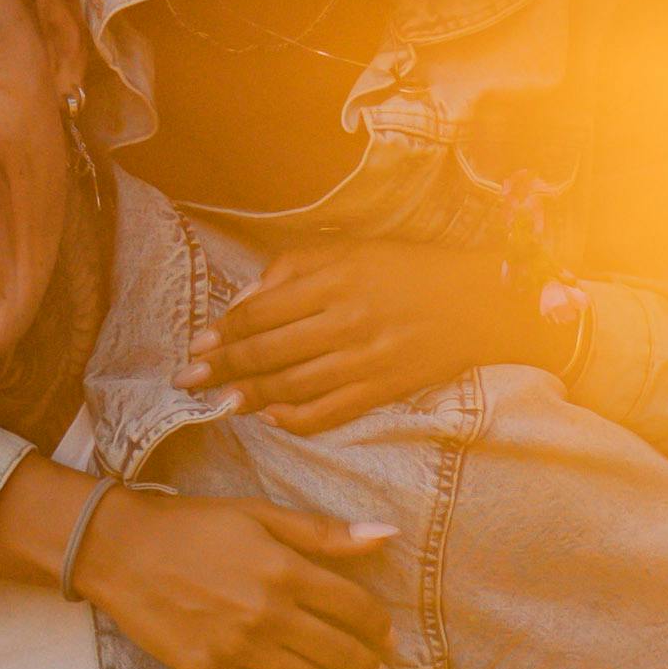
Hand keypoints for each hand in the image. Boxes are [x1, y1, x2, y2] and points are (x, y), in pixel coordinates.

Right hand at [77, 486, 394, 668]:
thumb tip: (386, 535)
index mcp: (286, 570)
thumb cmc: (192, 525)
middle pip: (338, 652)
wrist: (121, 549)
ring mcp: (238, 647)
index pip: (355, 608)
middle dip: (369, 668)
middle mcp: (269, 614)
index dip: (380, 627)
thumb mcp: (259, 514)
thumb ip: (323, 532)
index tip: (389, 637)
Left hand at [206, 241, 540, 429]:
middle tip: (188, 382)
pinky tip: (270, 418)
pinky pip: (329, 411)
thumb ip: (291, 270)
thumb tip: (243, 303)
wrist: (479, 301)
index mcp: (333, 278)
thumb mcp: (349, 249)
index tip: (198, 347)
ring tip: (221, 403)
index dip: (223, 332)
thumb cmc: (406, 269)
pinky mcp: (383, 389)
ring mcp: (365, 359)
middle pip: (268, 351)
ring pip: (292, 385)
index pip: (261, 311)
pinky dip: (295, 419)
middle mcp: (345, 320)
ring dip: (249, 396)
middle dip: (221, 368)